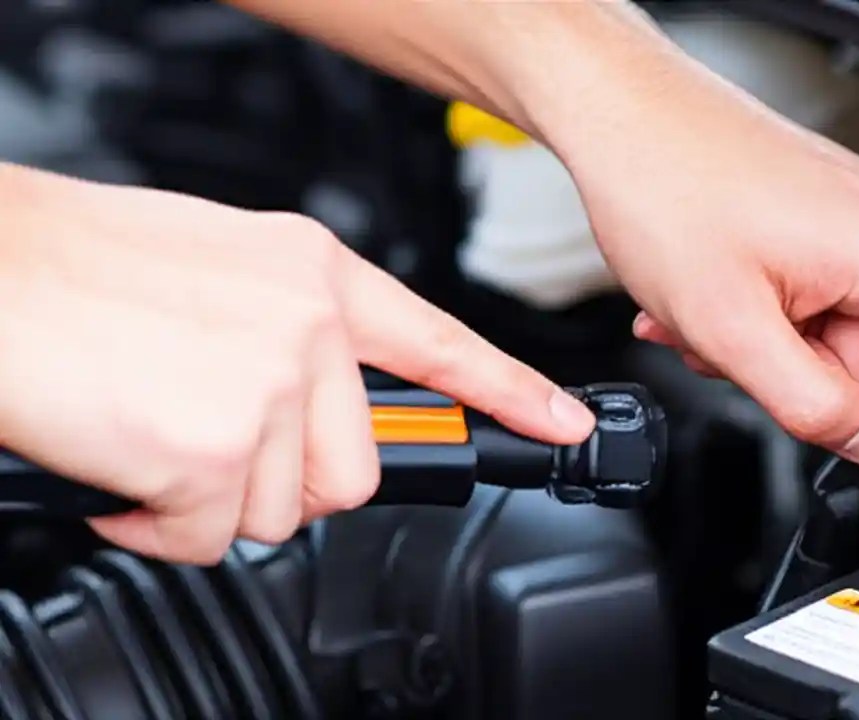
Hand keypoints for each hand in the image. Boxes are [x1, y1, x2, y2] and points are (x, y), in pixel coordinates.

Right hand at [0, 165, 595, 563]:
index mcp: (315, 273)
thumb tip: (319, 400)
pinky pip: (211, 538)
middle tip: (215, 452)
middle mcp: (307, 327)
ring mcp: (267, 389)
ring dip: (213, 501)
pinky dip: (159, 525)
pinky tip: (124, 472)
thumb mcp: (222, 266)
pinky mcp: (215, 452)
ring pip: (282, 511)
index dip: (512, 394)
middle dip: (285, 483)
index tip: (561, 423)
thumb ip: (291, 329)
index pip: (443, 344)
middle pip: (355, 469)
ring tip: (154, 441)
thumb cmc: (80, 267)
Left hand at [551, 54, 858, 473]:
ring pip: (829, 333)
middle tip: (727, 348)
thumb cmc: (667, 189)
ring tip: (701, 315)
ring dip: (764, 344)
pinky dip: (759, 312)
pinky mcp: (823, 211)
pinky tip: (706, 298)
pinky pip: (810, 294)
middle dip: (797, 374)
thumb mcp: (729, 327)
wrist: (625, 112)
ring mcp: (853, 214)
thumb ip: (810, 401)